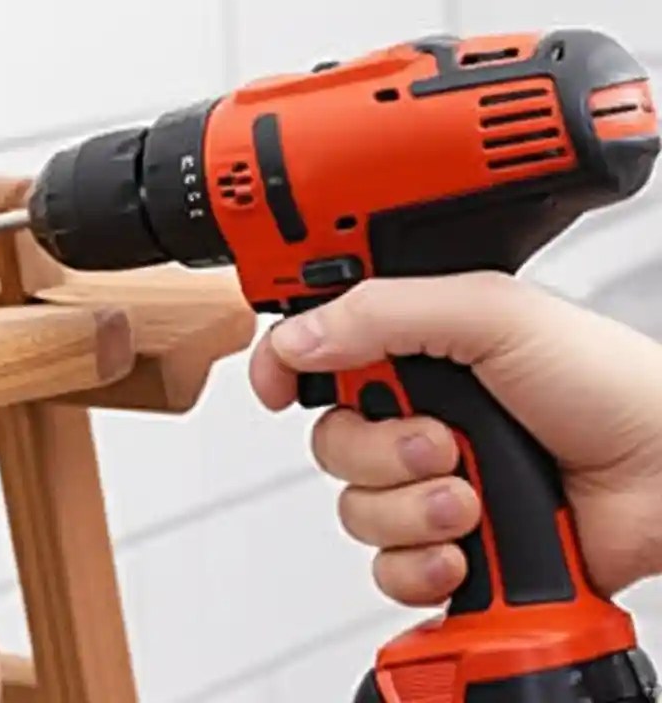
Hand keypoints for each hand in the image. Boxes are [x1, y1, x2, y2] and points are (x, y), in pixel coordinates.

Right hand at [248, 272, 661, 604]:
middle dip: (382, 453)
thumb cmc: (605, 384)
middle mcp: (418, 417)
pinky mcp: (450, 547)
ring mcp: (432, 486)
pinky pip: (389, 569)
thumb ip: (383, 314)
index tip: (278, 390)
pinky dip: (422, 563)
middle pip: (330, 443)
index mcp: (418, 350)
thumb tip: (297, 339)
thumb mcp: (491, 315)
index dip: (284, 371)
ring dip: (414, 510)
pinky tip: (466, 548)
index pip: (317, 355)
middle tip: (442, 443)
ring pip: (357, 511)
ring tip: (473, 497)